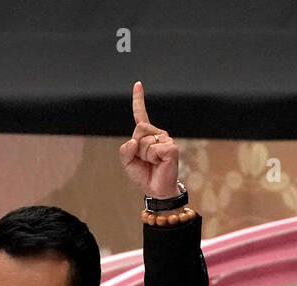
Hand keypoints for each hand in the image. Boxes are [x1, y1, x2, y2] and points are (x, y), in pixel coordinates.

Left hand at [119, 82, 179, 198]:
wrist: (157, 190)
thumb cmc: (144, 175)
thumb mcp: (127, 162)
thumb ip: (125, 150)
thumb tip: (134, 140)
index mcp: (146, 135)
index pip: (140, 115)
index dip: (138, 99)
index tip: (138, 84)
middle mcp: (158, 134)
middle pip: (139, 129)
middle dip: (137, 147)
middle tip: (145, 160)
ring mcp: (166, 140)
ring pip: (145, 140)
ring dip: (144, 155)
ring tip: (153, 163)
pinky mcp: (171, 148)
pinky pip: (154, 149)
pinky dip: (152, 158)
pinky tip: (159, 164)